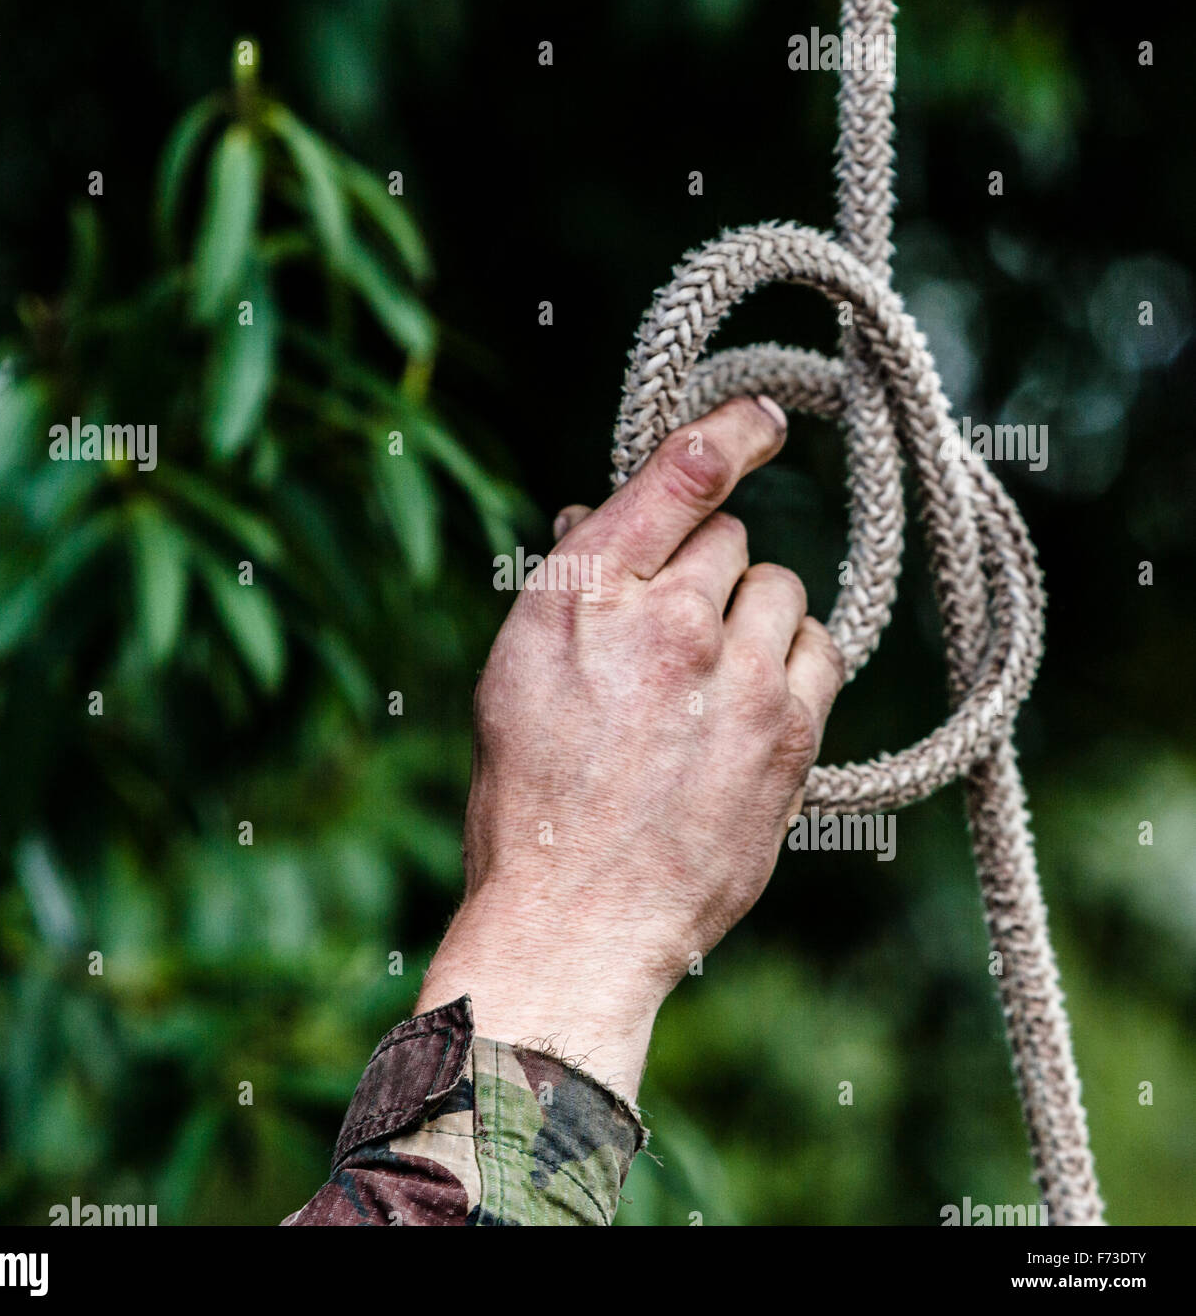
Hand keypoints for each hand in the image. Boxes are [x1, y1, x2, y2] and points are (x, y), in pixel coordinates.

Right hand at [414, 395, 844, 1099]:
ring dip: (753, 616)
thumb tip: (602, 516)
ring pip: (780, 590)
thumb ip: (573, 590)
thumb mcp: (518, 673)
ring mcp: (736, 677)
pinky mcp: (789, 733)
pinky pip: (818, 651)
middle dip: (708, 570)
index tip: (763, 417)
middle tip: (679, 630)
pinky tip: (752, 704)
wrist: (576, 917)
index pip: (679, 475)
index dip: (730, 432)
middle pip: (731, 539)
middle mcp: (665, 622)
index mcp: (581, 596)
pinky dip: (791, 664)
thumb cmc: (529, 798)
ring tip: (715, 676)